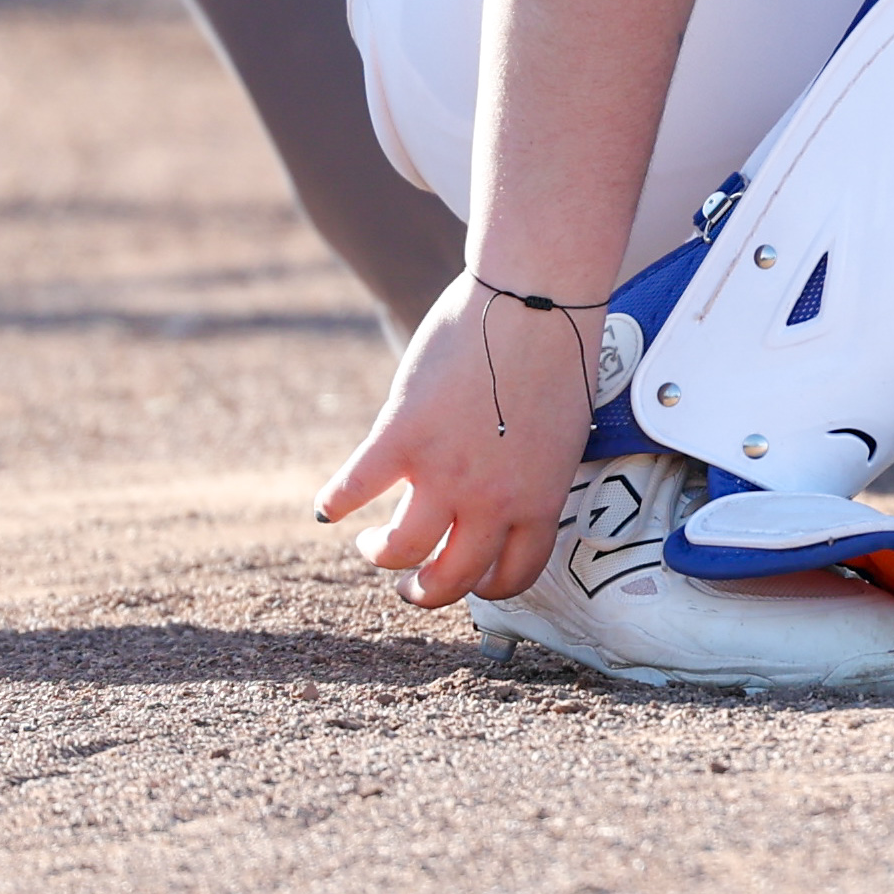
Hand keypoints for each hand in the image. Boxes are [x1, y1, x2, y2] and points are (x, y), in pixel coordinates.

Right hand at [314, 275, 599, 608]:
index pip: (515, 575)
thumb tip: (511, 488)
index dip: (488, 586)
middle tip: (410, 584)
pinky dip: (335, 503)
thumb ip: (533, 471)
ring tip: (372, 544)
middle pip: (451, 579)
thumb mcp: (563, 431)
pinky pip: (353, 489)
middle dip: (425, 591)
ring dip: (380, 555)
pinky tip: (330, 507)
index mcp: (540, 498)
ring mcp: (445, 472)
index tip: (469, 577)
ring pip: (399, 550)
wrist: (536, 301)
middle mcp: (494, 498)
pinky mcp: (403, 437)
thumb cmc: (559, 351)